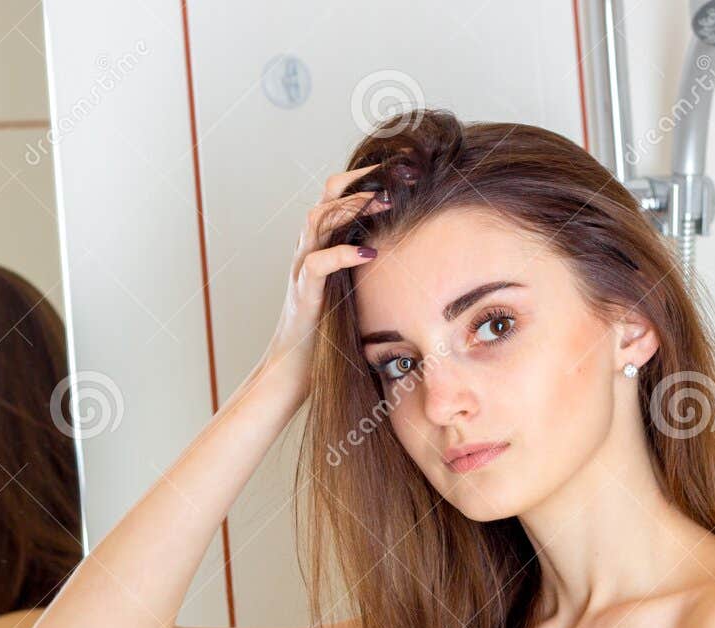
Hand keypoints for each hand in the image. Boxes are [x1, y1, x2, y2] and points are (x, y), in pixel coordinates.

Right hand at [252, 162, 389, 402]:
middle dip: (362, 180)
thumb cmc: (331, 332)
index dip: (368, 178)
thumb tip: (418, 257)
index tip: (403, 170)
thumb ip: (374, 268)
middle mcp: (310, 248)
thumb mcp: (358, 290)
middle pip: (328, 194)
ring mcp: (302, 268)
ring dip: (352, 207)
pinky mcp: (302, 292)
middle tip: (397, 176)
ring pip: (318, 219)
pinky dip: (342, 253)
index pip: (341, 195)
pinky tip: (369, 252)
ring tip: (385, 202)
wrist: (297, 369)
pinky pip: (316, 263)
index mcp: (325, 243)